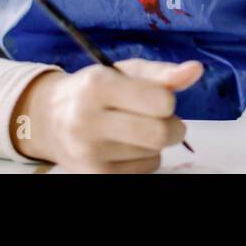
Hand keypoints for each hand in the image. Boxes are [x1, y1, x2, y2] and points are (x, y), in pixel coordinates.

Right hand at [10, 59, 203, 171]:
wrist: (49, 120)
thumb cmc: (96, 90)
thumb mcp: (125, 71)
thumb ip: (162, 73)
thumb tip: (197, 69)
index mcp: (98, 86)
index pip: (161, 102)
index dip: (168, 101)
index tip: (159, 99)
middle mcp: (87, 121)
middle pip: (160, 134)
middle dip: (173, 127)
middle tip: (163, 120)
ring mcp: (88, 153)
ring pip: (154, 154)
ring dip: (155, 143)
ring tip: (134, 130)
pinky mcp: (94, 176)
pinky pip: (144, 171)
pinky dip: (145, 160)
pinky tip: (126, 147)